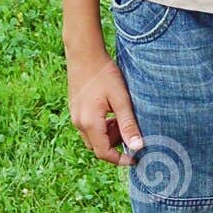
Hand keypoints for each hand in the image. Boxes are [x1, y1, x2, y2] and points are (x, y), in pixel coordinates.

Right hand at [66, 45, 144, 164]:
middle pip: (97, 148)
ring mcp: (75, 116)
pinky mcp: (75, 109)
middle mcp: (78, 123)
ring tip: (121, 117)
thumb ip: (128, 124)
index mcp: (90, 123)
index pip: (104, 153)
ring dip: (108, 135)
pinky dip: (101, 127)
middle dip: (114, 145)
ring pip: (92, 138)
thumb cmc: (104, 74)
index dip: (120, 159)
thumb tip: (137, 146)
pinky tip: (111, 111)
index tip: (135, 158)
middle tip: (129, 131)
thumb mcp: (121, 99)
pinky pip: (88, 127)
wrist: (84, 53)